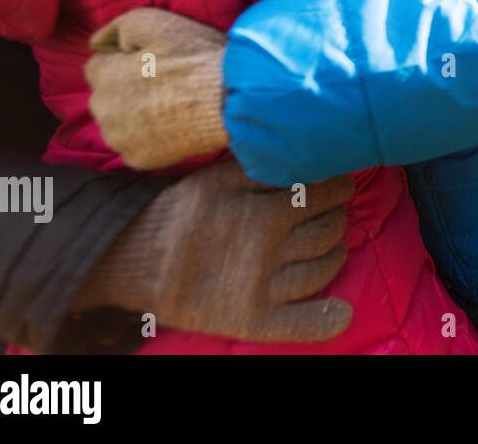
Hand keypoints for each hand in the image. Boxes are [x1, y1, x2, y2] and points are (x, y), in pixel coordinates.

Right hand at [74, 159, 354, 343]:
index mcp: (265, 213)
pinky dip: (325, 320)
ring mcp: (264, 287)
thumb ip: (262, 168)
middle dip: (338, 217)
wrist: (136, 259)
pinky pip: (298, 324)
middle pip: (329, 231)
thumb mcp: (218, 178)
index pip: (324, 195)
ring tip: (333, 246)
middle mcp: (271, 251)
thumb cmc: (182, 211)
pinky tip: (341, 313)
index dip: (339, 188)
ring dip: (337, 255)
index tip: (340, 184)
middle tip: (334, 212)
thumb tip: (303, 153)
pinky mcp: (252, 319)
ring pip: (323, 269)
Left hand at [86, 7, 230, 169]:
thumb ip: (116, 28)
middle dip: (124, 89)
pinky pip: (134, 145)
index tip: (151, 62)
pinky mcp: (139, 159)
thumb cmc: (194, 58)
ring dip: (132, 115)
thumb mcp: (154, 23)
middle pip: (105, 96)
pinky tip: (171, 126)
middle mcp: (102, 109)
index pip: (98, 65)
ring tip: (167, 105)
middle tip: (161, 83)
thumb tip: (96, 43)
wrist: (230, 101)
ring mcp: (119, 138)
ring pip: (117, 123)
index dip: (124, 61)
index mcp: (104, 76)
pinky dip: (147, 137)